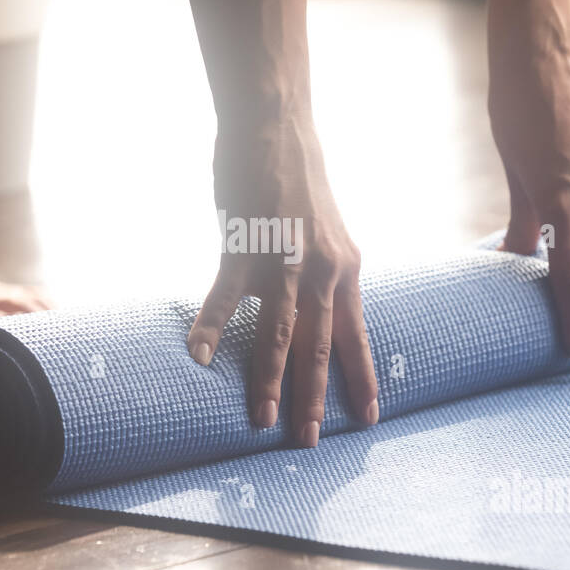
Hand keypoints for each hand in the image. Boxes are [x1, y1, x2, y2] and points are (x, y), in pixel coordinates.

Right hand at [186, 120, 378, 445]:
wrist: (277, 128)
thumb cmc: (297, 177)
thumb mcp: (328, 230)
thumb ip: (325, 269)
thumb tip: (318, 304)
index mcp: (346, 269)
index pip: (356, 336)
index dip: (362, 379)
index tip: (368, 418)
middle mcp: (323, 271)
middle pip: (320, 347)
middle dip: (314, 399)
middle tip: (310, 441)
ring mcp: (284, 262)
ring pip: (279, 334)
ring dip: (270, 380)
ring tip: (264, 420)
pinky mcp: (245, 248)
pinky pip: (225, 298)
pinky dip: (212, 329)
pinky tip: (201, 358)